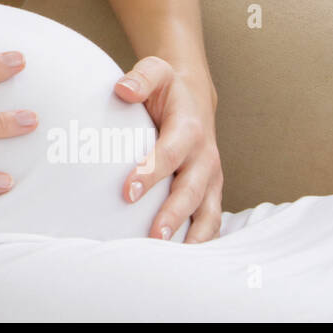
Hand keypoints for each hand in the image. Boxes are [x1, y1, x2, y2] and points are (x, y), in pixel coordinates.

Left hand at [113, 56, 223, 243]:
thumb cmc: (167, 88)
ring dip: (191, 236)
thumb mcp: (156, 70)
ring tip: (170, 258)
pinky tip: (183, 262)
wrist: (194, 98)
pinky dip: (201, 241)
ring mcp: (210, 178)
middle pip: (191, 191)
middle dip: (173, 214)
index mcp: (189, 128)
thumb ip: (140, 78)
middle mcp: (204, 157)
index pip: (169, 154)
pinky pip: (211, 221)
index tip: (128, 191)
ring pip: (207, 212)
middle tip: (153, 236)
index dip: (151, 172)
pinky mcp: (210, 192)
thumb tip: (121, 89)